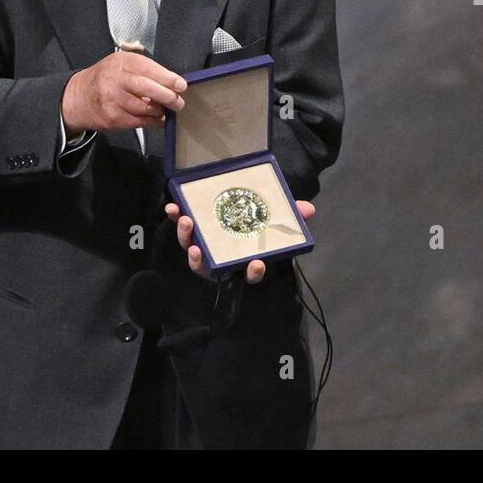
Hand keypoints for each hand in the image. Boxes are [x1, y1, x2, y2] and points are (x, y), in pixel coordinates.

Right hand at [61, 49, 185, 132]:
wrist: (78, 97)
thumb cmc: (106, 78)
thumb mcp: (120, 64)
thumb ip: (143, 69)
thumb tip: (172, 81)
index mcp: (121, 62)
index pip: (148, 68)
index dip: (168, 78)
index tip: (181, 85)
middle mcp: (115, 79)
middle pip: (147, 87)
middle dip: (167, 96)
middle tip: (179, 102)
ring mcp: (112, 100)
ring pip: (144, 107)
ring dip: (160, 111)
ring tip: (167, 110)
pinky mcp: (112, 118)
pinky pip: (139, 121)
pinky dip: (153, 121)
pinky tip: (159, 119)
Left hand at [166, 200, 316, 281]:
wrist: (239, 212)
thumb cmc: (258, 225)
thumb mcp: (275, 222)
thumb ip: (290, 216)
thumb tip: (309, 209)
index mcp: (244, 260)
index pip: (250, 274)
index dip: (253, 272)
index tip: (256, 265)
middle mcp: (222, 261)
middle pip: (211, 266)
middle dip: (204, 260)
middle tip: (199, 249)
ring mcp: (205, 250)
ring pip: (192, 251)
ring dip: (187, 238)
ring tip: (187, 221)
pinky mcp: (193, 235)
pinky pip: (183, 232)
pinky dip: (176, 221)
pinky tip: (172, 209)